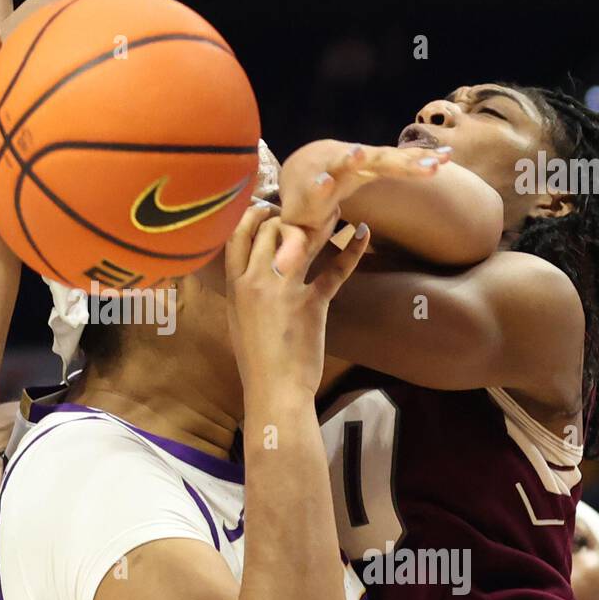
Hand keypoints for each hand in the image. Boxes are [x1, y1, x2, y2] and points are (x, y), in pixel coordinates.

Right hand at [227, 202, 369, 400]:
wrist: (274, 390)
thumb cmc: (255, 360)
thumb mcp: (238, 319)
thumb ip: (244, 291)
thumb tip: (252, 269)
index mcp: (235, 286)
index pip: (238, 235)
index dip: (253, 215)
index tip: (267, 209)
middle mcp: (257, 282)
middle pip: (270, 229)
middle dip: (288, 216)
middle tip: (307, 211)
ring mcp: (285, 290)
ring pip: (299, 239)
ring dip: (320, 220)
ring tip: (334, 209)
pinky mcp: (313, 303)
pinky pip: (334, 269)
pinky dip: (351, 249)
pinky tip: (363, 233)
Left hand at [273, 139, 449, 272]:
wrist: (308, 165)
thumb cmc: (301, 205)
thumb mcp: (294, 227)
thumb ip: (291, 246)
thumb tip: (281, 268)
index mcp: (313, 188)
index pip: (315, 187)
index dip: (319, 186)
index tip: (324, 182)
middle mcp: (335, 168)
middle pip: (352, 164)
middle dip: (367, 163)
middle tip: (374, 158)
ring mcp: (358, 160)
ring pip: (382, 157)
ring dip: (407, 161)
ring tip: (434, 165)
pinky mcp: (376, 158)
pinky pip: (401, 158)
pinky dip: (422, 158)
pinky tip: (447, 158)